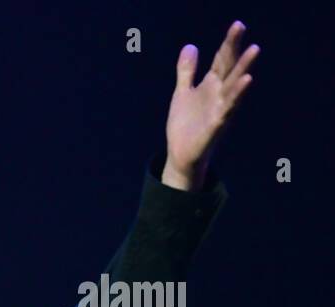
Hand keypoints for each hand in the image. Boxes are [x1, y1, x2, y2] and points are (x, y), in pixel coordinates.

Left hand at [162, 20, 258, 189]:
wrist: (180, 154)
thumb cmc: (185, 124)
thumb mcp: (183, 93)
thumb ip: (187, 71)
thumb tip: (190, 45)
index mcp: (211, 85)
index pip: (221, 59)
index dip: (228, 43)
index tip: (238, 24)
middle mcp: (219, 94)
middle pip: (229, 66)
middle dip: (235, 47)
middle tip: (241, 26)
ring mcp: (220, 108)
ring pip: (234, 85)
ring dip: (244, 68)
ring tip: (254, 49)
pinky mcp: (217, 124)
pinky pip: (229, 107)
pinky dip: (237, 95)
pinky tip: (247, 81)